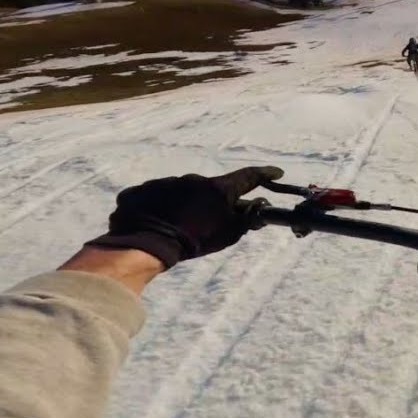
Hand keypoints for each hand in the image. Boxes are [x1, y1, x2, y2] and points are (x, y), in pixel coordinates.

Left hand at [87, 166, 282, 268]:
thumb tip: (258, 208)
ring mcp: (164, 182)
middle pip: (209, 189)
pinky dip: (157, 209)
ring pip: (180, 193)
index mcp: (217, 188)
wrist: (146, 244)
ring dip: (182, 206)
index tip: (276, 173)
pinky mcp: (141, 191)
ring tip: (176, 227)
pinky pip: (154, 198)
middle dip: (211, 201)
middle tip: (208, 220)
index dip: (265, 175)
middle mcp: (192, 179)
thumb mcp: (228, 234)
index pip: (248, 177)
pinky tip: (154, 224)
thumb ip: (246, 220)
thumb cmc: (194, 241)